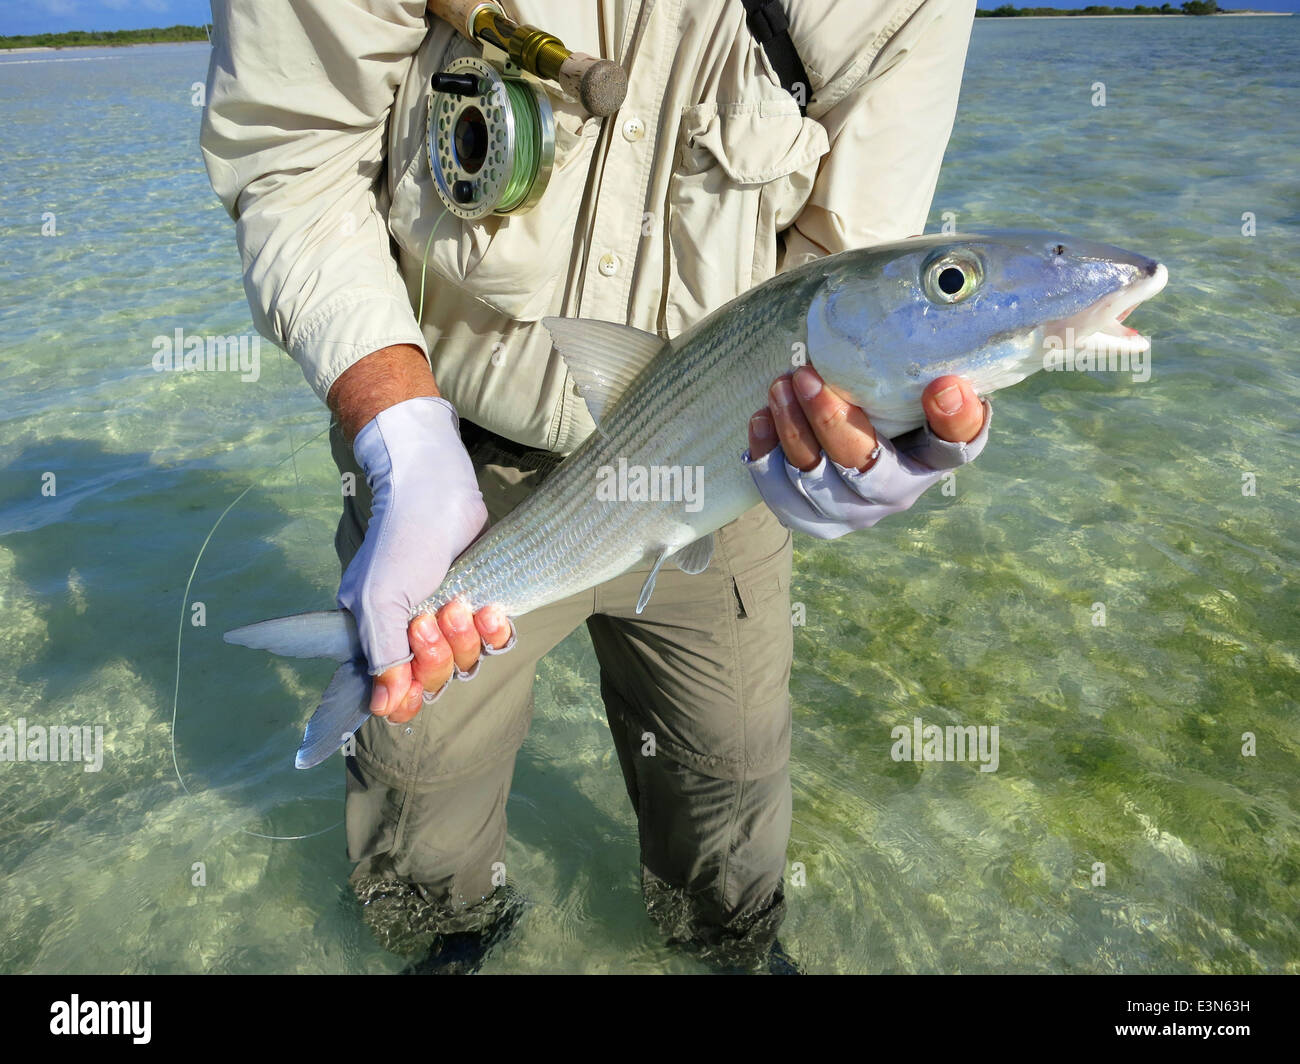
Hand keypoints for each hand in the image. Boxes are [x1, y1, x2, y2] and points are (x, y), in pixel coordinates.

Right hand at [336, 395, 513, 726]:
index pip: (393, 688)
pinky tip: (490, 610)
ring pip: (466, 660)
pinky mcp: (482, 601)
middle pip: (434, 678)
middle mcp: (412, 631)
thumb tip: (382, 708)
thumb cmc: (401, 542)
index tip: (413, 687)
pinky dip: (494, 630)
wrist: (437, 490)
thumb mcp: (379, 601)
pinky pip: (495, 640)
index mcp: (377, 633)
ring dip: (464, 638)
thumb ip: (383, 656)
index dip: (406, 694)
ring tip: (459, 604)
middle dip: (435, 655)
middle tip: (429, 619)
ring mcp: (449, 617)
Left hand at [743, 366, 990, 538]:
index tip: (942, 386)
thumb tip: (947, 387)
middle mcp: (891, 499)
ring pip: (811, 483)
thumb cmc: (889, 414)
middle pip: (858, 469)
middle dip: (826, 420)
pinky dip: (765, 457)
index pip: (951, 449)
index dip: (951, 422)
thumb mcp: (919, 397)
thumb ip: (939, 391)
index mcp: (928, 465)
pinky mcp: (806, 517)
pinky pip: (780, 496)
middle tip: (804, 375)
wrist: (850, 443)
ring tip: (779, 387)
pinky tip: (761, 419)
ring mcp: (846, 514)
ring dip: (789, 432)